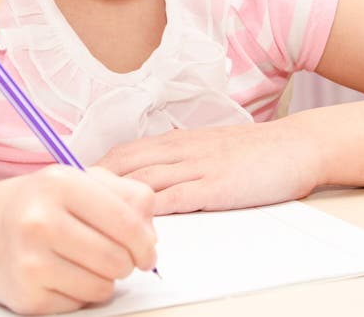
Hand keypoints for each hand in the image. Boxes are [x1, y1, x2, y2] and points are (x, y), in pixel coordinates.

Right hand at [0, 165, 156, 314]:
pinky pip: (80, 306)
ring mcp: (32, 262)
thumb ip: (121, 193)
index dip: (146, 241)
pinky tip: (61, 273)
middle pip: (118, 258)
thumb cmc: (32, 202)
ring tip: (83, 260)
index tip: (147, 250)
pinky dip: (80, 294)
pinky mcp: (27, 299)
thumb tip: (150, 228)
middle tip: (114, 255)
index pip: (125, 220)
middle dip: (126, 262)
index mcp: (60, 185)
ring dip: (104, 279)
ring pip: (103, 287)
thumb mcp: (73, 180)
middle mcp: (42, 221)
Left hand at [96, 117, 322, 214]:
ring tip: (88, 214)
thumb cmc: (253, 151)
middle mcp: (181, 149)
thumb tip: (150, 177)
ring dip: (115, 198)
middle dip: (94, 182)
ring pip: (145, 180)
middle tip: (68, 200)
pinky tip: (135, 222)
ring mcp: (198, 166)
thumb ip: (180, 158)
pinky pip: (177, 197)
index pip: (126, 151)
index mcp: (177, 140)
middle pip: (126, 163)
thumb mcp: (208, 147)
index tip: (74, 182)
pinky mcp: (216, 187)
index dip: (98, 166)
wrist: (296, 145)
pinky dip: (153, 211)